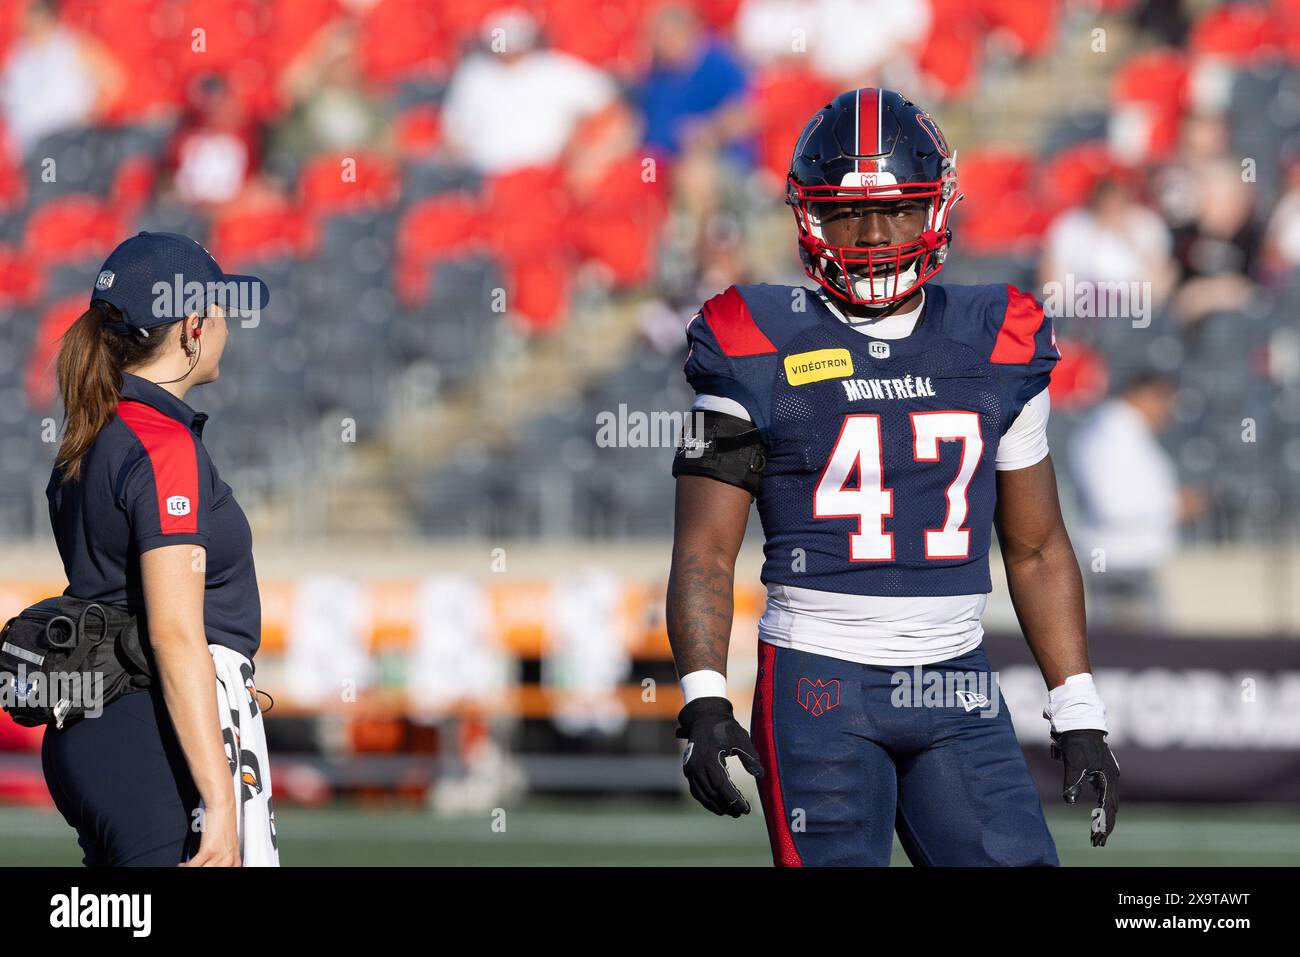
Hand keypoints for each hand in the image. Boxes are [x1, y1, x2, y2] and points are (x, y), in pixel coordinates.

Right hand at [180, 802, 241, 866]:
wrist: (222, 807)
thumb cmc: (223, 821)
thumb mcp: (229, 843)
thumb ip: (224, 856)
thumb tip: (213, 864)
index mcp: (235, 858)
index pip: (228, 872)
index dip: (216, 872)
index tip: (204, 868)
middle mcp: (229, 859)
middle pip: (212, 872)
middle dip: (201, 869)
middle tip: (193, 866)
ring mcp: (220, 855)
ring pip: (203, 870)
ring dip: (190, 869)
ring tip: (185, 866)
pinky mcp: (209, 850)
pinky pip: (193, 866)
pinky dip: (185, 866)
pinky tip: (182, 864)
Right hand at [676, 697, 763, 816]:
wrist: (704, 718)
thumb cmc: (724, 727)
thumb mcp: (740, 738)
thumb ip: (749, 756)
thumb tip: (761, 775)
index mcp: (710, 758)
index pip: (722, 786)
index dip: (734, 800)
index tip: (746, 809)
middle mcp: (697, 766)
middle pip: (712, 794)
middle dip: (727, 805)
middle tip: (741, 813)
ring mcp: (690, 769)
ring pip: (703, 795)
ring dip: (716, 806)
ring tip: (731, 813)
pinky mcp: (689, 771)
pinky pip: (696, 791)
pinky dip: (706, 801)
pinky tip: (717, 806)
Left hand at [1052, 729, 1119, 846]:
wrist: (1080, 724)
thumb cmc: (1077, 742)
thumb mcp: (1073, 762)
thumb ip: (1071, 781)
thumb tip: (1069, 801)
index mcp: (1109, 778)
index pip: (1108, 808)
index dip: (1103, 824)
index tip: (1097, 838)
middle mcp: (1112, 779)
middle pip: (1112, 809)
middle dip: (1105, 826)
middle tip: (1097, 842)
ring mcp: (1108, 777)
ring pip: (1109, 803)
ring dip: (1104, 819)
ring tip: (1097, 834)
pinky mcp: (1102, 774)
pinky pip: (1104, 796)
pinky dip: (1101, 808)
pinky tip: (1096, 816)